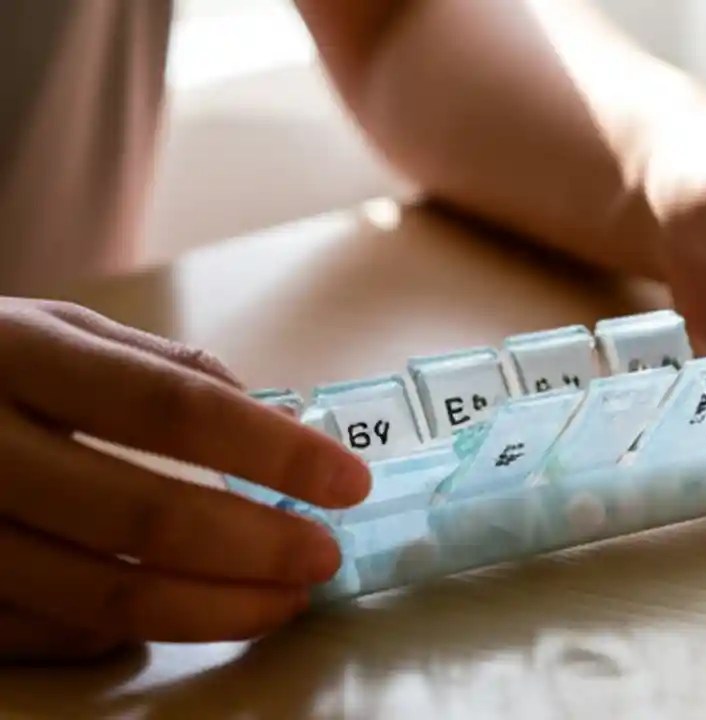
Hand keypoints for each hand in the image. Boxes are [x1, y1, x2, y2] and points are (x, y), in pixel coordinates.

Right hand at [0, 299, 369, 661]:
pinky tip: (186, 613)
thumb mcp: (57, 332)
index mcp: (18, 354)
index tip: (347, 482)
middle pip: (142, 512)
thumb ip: (159, 368)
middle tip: (321, 556)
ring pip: (101, 593)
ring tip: (282, 600)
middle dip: (255, 546)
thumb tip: (272, 416)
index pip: (170, 406)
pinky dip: (131, 630)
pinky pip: (48, 633)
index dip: (270, 450)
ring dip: (214, 607)